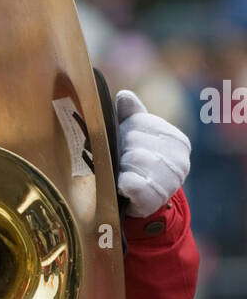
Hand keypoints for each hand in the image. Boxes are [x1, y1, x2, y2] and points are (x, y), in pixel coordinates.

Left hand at [116, 89, 190, 217]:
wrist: (142, 202)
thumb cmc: (137, 161)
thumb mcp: (137, 135)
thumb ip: (133, 114)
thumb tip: (124, 96)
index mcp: (177, 140)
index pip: (140, 123)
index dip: (126, 132)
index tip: (125, 143)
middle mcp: (180, 160)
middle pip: (134, 141)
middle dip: (120, 150)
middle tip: (119, 161)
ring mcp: (170, 181)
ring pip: (131, 159)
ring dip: (118, 167)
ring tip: (121, 173)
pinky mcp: (154, 198)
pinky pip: (130, 182)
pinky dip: (121, 183)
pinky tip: (121, 186)